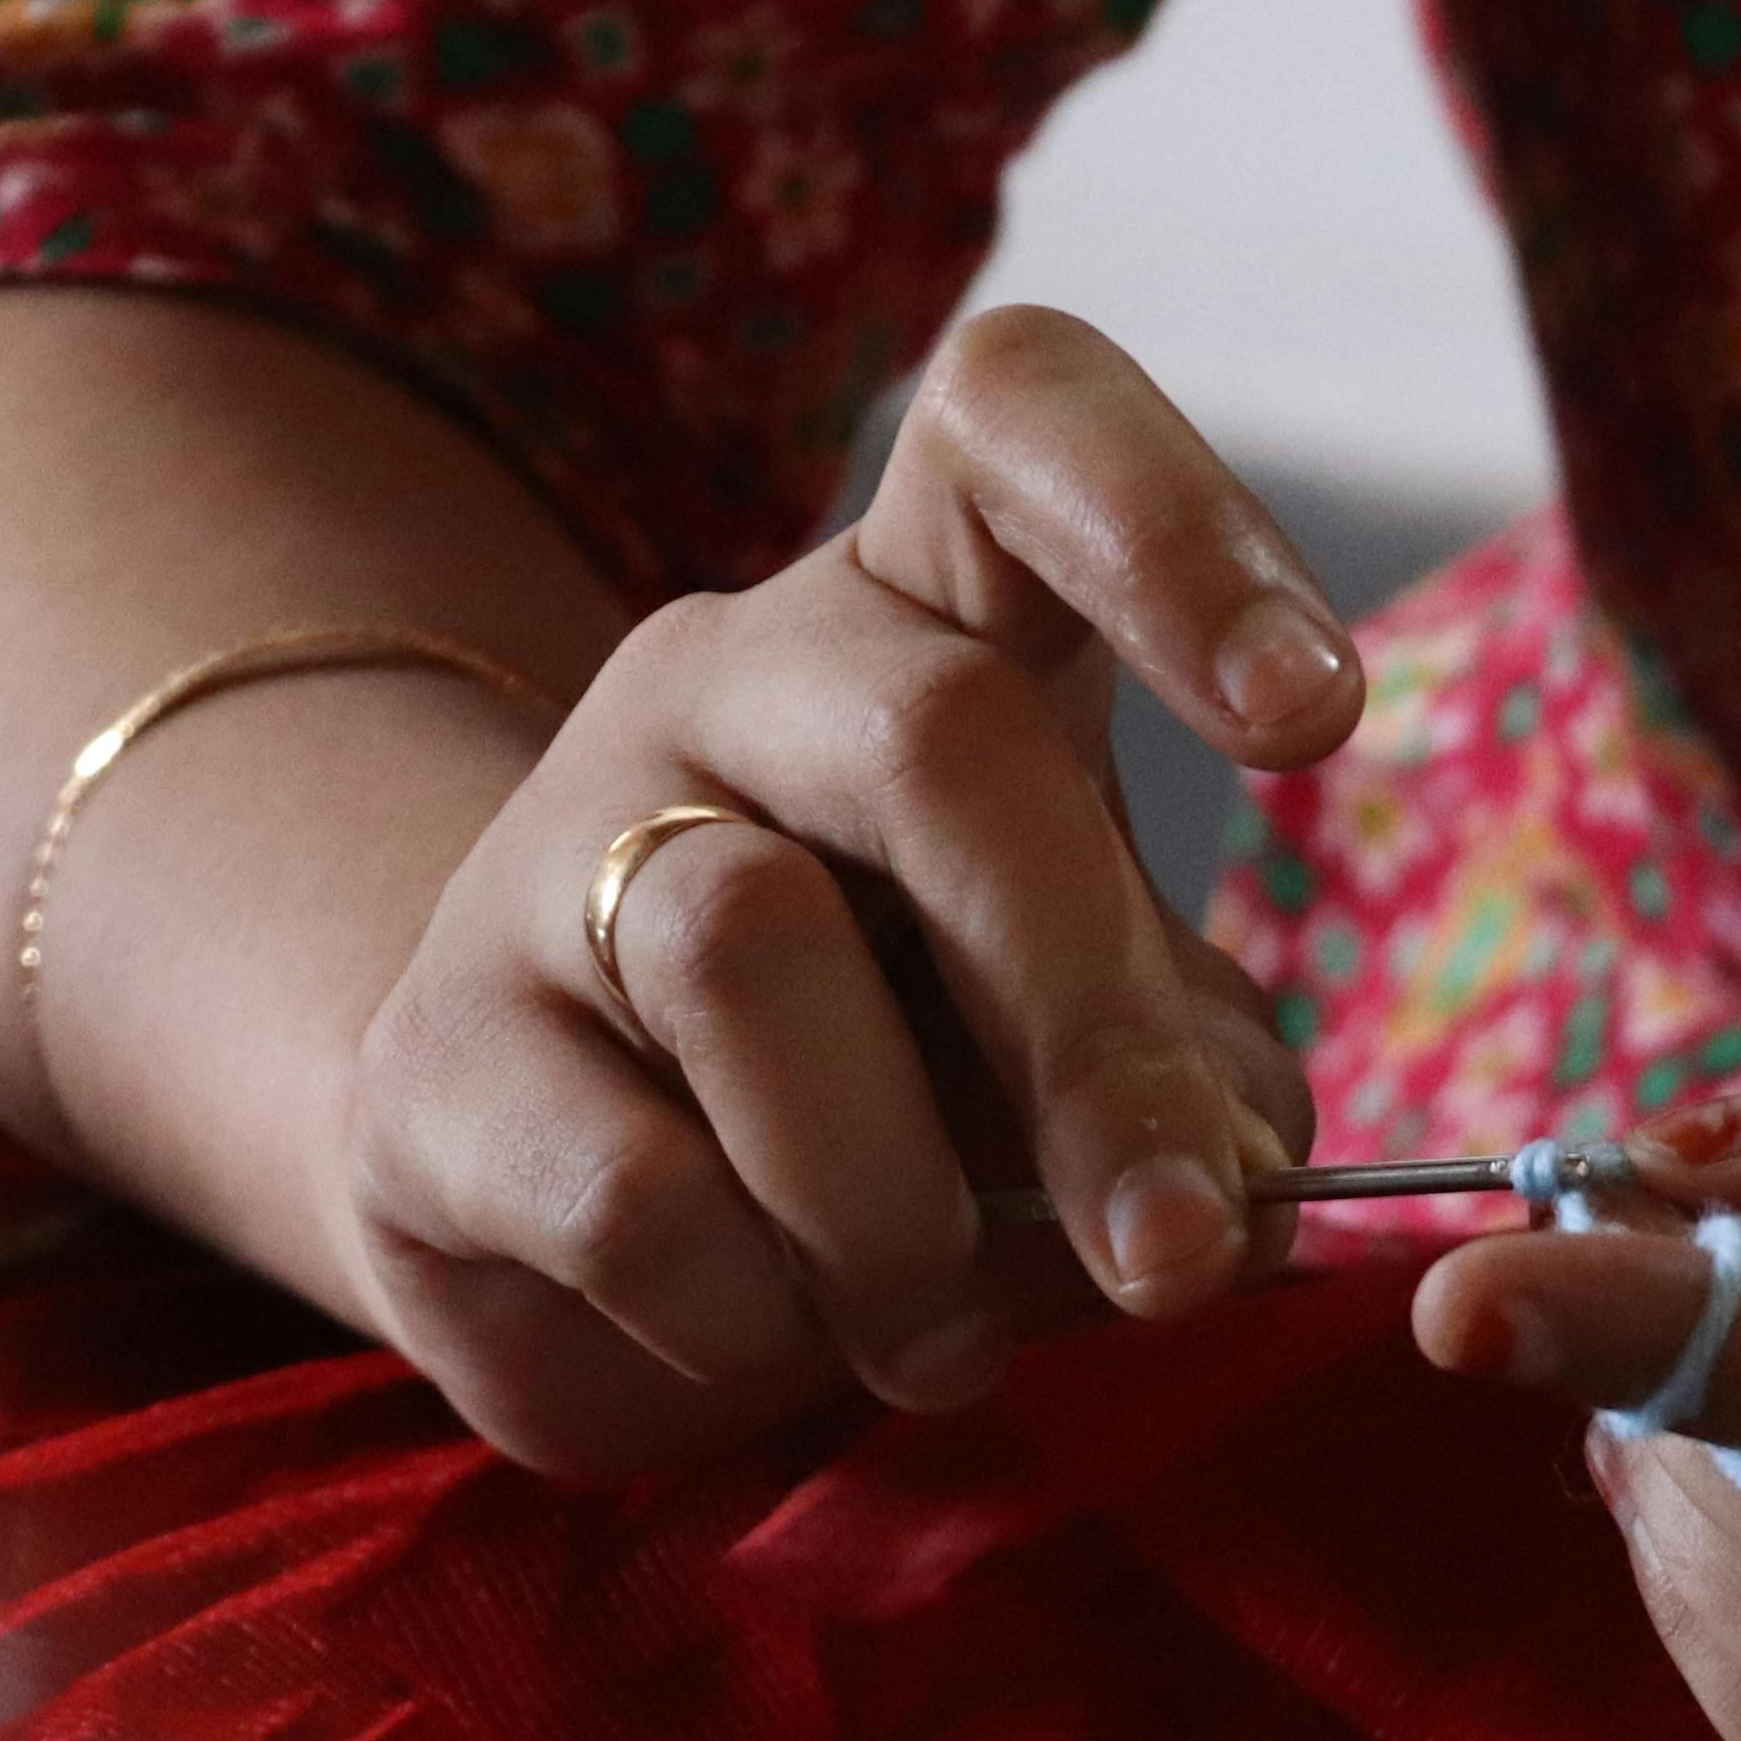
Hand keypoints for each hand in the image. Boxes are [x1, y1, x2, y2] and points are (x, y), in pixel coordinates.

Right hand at [338, 309, 1347, 1476]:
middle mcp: (727, 679)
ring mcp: (549, 850)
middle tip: (1169, 1246)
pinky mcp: (430, 1066)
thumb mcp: (1088, 1062)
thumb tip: (1223, 1200)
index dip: (1173, 522)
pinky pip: (632, 1189)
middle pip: (937, 741)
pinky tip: (762, 1327)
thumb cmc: (894, 1091)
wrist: (559, 1213)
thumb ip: (1195, 1099)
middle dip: (1089, 1026)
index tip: (1310, 724)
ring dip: (899, 1205)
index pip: (1016, 414)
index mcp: (924, 620)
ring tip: (933, 1324)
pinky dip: (753, 1311)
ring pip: (751, 952)